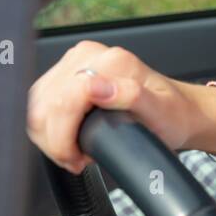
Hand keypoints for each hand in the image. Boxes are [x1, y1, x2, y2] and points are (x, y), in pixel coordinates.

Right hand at [26, 40, 204, 172]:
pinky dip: (48, 127)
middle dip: (55, 140)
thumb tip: (94, 88)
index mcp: (112, 61)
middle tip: (76, 160)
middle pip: (45, 103)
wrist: (178, 111)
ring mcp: (76, 61)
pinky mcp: (66, 72)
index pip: (63, 99)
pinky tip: (68, 139)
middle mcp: (90, 55)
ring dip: (49, 135)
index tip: (76, 159)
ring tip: (74, 152)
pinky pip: (40, 102)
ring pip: (36, 104)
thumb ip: (131, 97)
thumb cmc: (172, 115)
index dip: (62, 137)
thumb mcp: (160, 112)